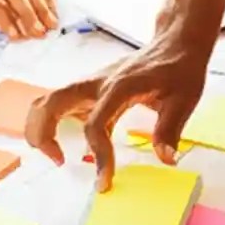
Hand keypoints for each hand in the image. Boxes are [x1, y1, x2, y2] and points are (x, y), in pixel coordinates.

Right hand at [25, 39, 206, 190]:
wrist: (175, 42)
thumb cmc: (180, 69)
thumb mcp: (184, 99)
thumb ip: (170, 129)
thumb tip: (166, 159)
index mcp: (119, 88)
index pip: (96, 126)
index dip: (99, 156)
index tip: (105, 182)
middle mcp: (97, 83)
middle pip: (51, 103)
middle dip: (43, 134)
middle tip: (59, 161)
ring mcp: (91, 84)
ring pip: (48, 100)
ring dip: (40, 127)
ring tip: (55, 155)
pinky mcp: (91, 88)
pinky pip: (59, 103)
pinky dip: (51, 122)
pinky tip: (66, 143)